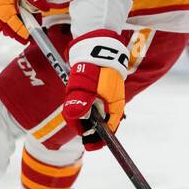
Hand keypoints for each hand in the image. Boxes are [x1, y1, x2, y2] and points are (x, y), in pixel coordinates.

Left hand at [62, 31, 129, 149]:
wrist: (98, 43)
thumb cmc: (94, 64)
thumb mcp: (86, 83)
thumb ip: (80, 99)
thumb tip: (74, 115)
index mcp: (114, 106)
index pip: (107, 130)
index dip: (97, 139)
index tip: (88, 144)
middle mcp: (112, 103)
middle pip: (101, 123)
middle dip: (89, 128)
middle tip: (78, 128)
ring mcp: (107, 97)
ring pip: (96, 114)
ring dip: (86, 117)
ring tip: (76, 115)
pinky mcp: (102, 90)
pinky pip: (94, 104)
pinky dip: (86, 107)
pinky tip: (79, 103)